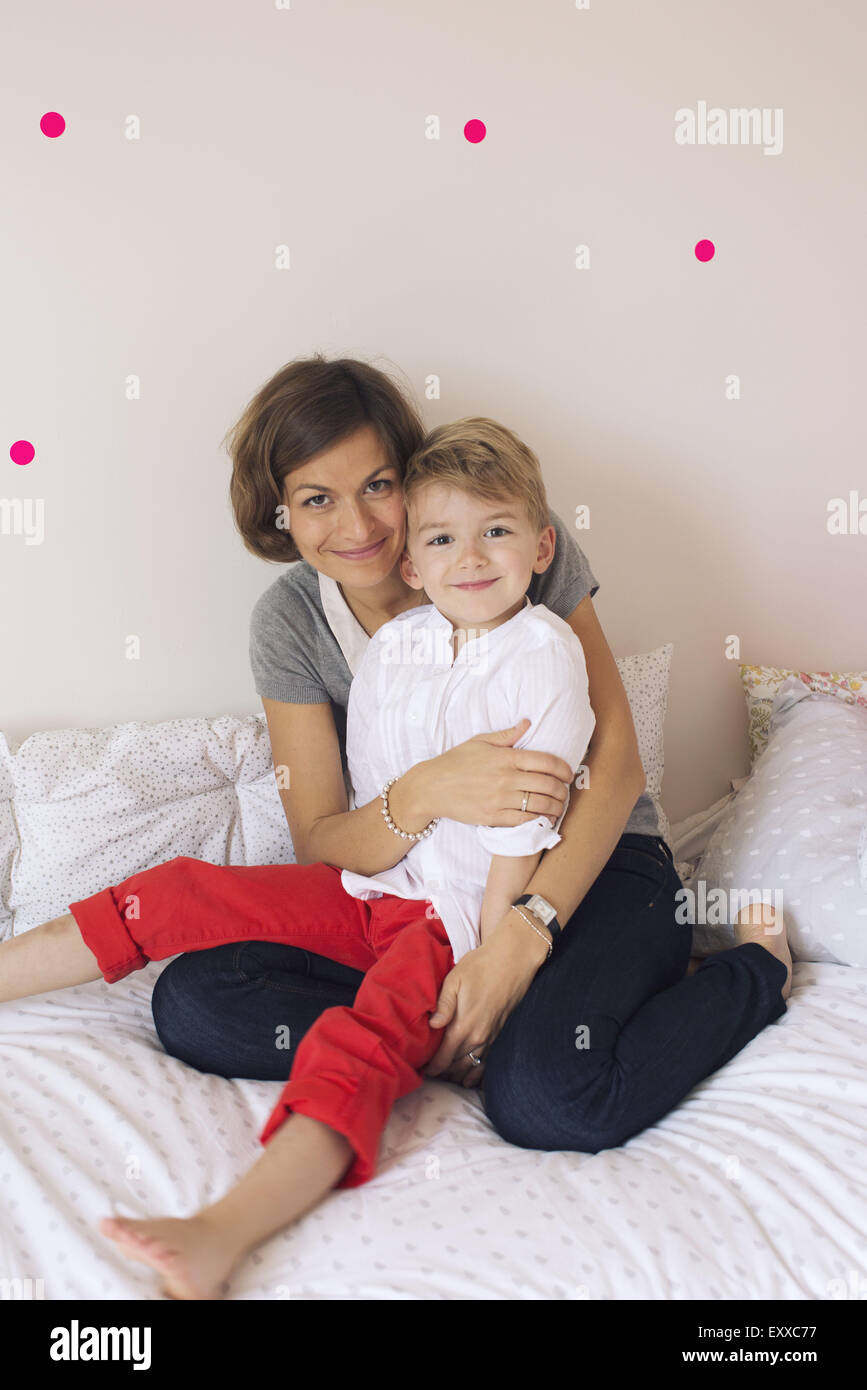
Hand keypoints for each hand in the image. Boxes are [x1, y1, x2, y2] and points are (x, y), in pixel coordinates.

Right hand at [417, 718, 572, 829]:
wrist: (431, 787)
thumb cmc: (455, 762)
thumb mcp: (479, 741)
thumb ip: (507, 734)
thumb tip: (528, 723)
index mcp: (505, 757)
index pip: (545, 761)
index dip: (563, 768)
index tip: (568, 773)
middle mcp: (506, 778)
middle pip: (547, 784)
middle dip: (562, 790)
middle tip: (565, 792)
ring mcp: (499, 799)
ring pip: (539, 804)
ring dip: (555, 807)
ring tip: (559, 807)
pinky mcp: (493, 817)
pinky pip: (524, 820)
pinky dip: (538, 820)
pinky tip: (543, 818)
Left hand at [424, 909, 549, 1087]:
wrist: (513, 959)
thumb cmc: (481, 965)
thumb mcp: (455, 980)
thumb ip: (443, 1005)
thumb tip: (432, 1025)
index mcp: (463, 1025)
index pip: (443, 1057)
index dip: (431, 1067)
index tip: (420, 1071)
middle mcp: (478, 1036)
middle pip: (456, 1065)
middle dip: (442, 1071)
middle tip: (428, 1072)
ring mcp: (491, 1036)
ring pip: (471, 1065)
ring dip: (457, 1073)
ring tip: (444, 1075)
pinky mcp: (500, 1032)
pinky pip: (487, 1061)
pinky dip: (477, 1073)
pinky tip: (469, 1079)